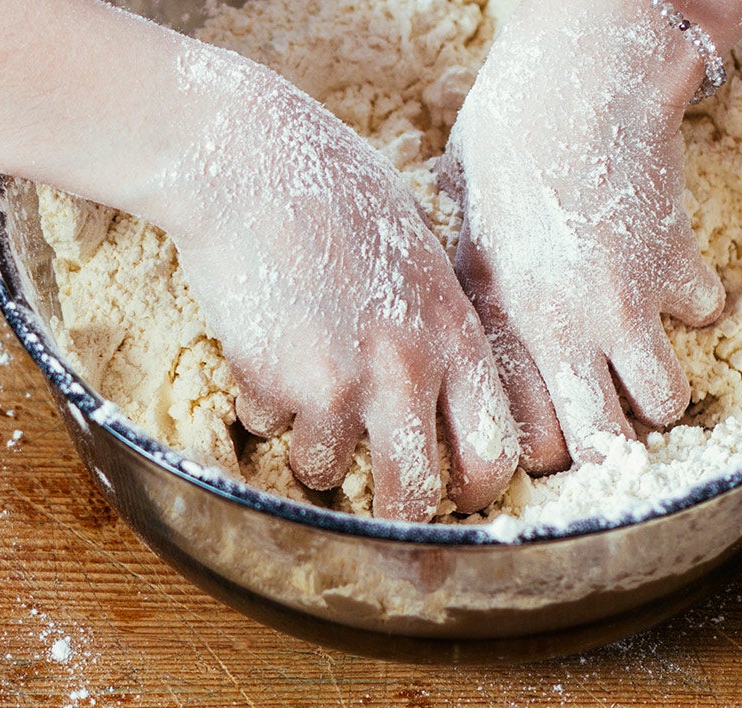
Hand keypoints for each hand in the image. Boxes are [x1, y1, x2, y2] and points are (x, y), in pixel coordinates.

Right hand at [150, 50, 518, 521]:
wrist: (248, 161)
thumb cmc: (336, 192)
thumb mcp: (419, 253)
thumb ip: (438, 326)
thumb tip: (443, 393)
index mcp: (455, 336)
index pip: (493, 451)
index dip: (473, 488)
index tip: (450, 490)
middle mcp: (407, 371)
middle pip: (413, 496)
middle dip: (391, 513)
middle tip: (372, 505)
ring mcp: (339, 382)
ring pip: (323, 472)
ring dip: (307, 448)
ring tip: (298, 396)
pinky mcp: (272, 383)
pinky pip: (264, 427)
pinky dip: (257, 402)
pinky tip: (259, 342)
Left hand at [438, 0, 724, 473]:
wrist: (584, 77)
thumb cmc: (507, 136)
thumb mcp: (462, 220)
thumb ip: (474, 286)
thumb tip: (466, 323)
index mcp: (505, 323)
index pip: (532, 440)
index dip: (545, 450)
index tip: (549, 433)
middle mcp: (568, 329)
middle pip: (604, 445)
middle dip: (608, 448)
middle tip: (604, 424)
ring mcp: (630, 304)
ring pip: (667, 403)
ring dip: (658, 390)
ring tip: (639, 362)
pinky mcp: (681, 266)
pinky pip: (706, 316)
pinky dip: (697, 306)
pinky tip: (672, 281)